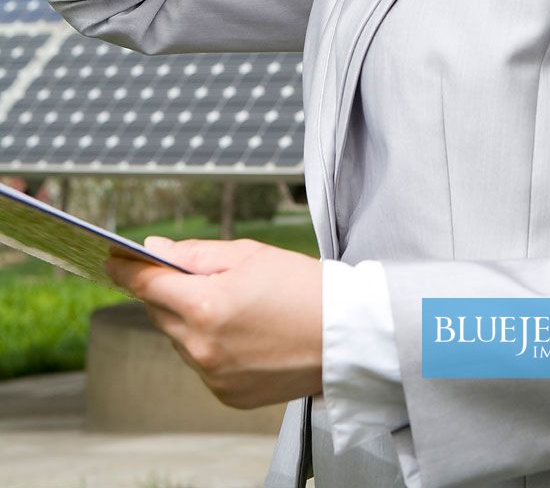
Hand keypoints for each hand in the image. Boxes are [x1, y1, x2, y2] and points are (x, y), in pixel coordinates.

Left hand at [104, 237, 322, 408]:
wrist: (344, 335)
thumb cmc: (303, 288)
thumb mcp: (248, 254)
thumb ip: (195, 254)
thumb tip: (154, 249)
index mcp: (204, 306)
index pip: (146, 284)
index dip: (125, 268)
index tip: (112, 259)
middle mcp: (201, 347)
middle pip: (160, 311)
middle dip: (170, 291)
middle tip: (200, 276)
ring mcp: (212, 375)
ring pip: (180, 338)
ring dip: (191, 319)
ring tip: (234, 305)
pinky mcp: (226, 394)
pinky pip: (201, 363)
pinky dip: (210, 345)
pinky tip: (243, 332)